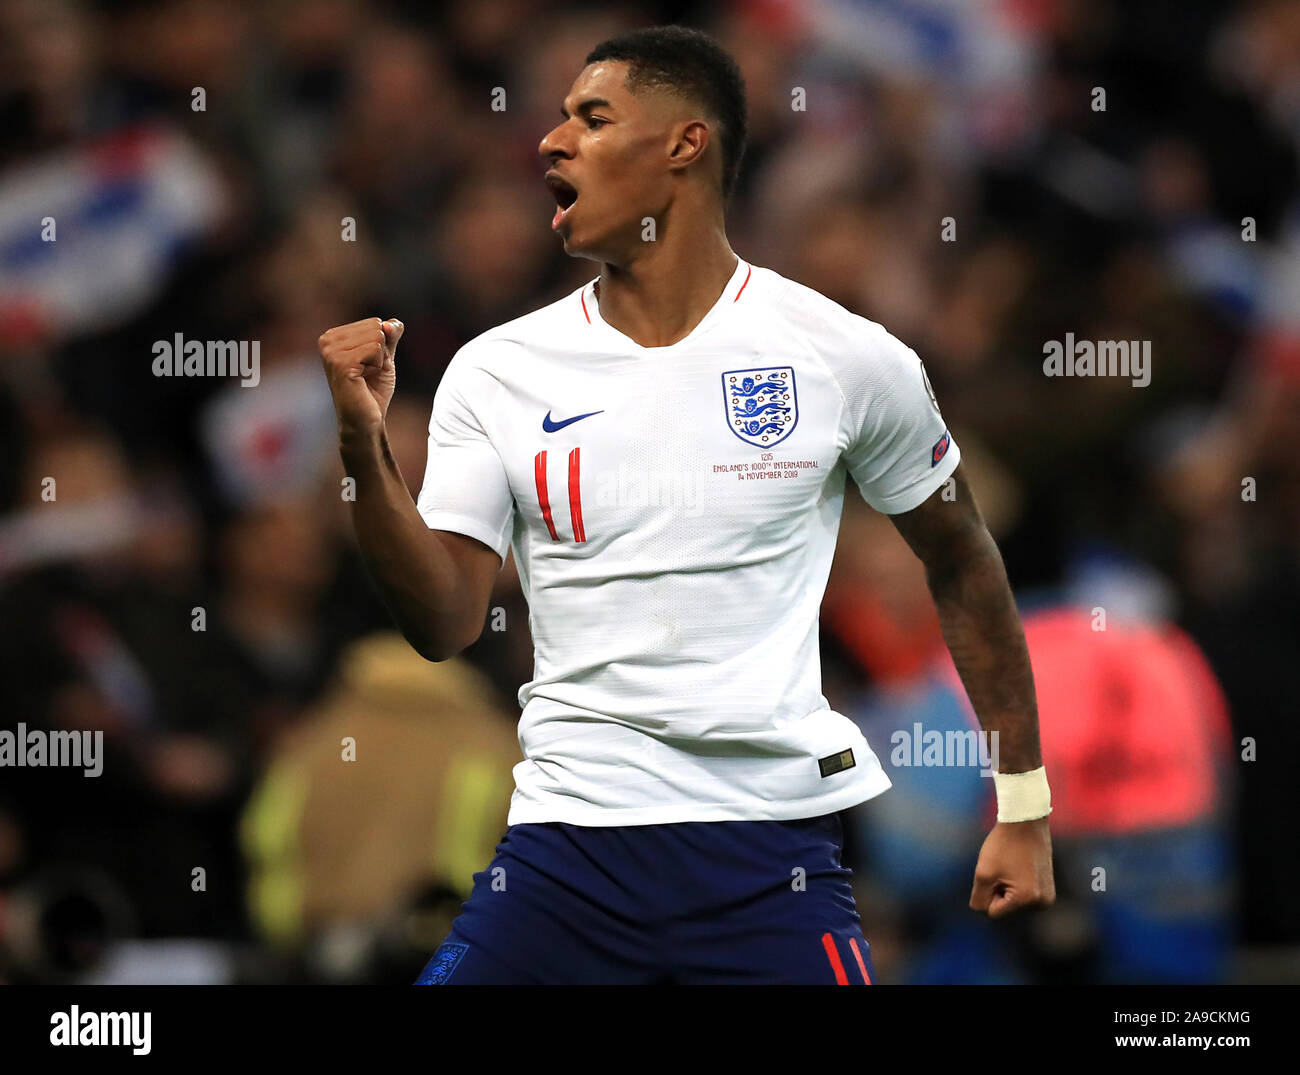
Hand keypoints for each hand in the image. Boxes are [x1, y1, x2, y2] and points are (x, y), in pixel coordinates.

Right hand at [318, 317, 402, 435]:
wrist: (366, 420)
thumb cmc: (372, 390)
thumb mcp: (384, 357)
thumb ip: (389, 336)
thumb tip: (391, 322)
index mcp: (333, 336)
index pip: (375, 323)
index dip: (381, 347)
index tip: (369, 366)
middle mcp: (327, 340)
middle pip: (376, 327)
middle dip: (381, 352)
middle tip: (369, 373)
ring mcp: (332, 351)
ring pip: (377, 337)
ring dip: (379, 360)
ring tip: (365, 377)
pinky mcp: (340, 363)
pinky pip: (375, 349)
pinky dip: (378, 366)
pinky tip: (364, 380)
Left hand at [969, 816, 1054, 917]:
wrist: (1026, 821)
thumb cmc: (1003, 845)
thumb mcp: (983, 873)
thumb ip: (979, 898)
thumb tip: (983, 912)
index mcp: (1028, 900)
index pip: (993, 911)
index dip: (987, 891)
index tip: (996, 871)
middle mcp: (1043, 903)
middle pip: (1004, 907)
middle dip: (998, 889)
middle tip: (1006, 865)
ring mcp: (1048, 896)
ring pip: (1012, 901)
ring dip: (1006, 886)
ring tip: (1013, 864)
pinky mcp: (1049, 888)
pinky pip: (1022, 894)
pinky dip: (1016, 882)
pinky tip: (1020, 865)